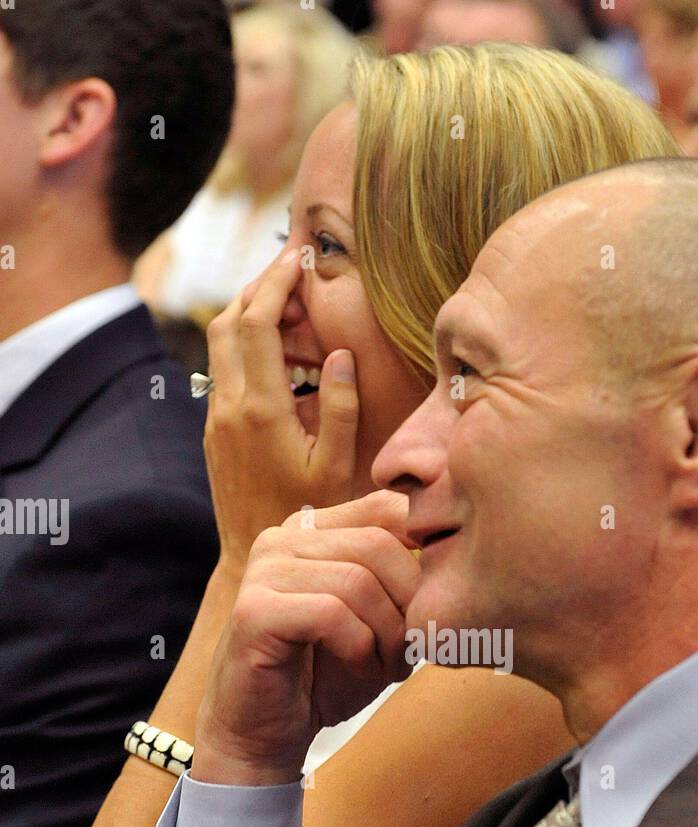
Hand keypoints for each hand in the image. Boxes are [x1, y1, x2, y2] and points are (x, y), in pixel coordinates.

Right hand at [193, 490, 420, 786]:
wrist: (268, 735)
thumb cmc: (327, 678)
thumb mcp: (380, 621)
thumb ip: (406, 582)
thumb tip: (460, 554)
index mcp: (314, 530)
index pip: (387, 508)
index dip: (426, 552)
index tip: (436, 603)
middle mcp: (283, 539)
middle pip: (378, 543)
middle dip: (411, 603)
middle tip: (414, 650)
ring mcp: (264, 571)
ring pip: (358, 580)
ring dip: (388, 634)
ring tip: (389, 667)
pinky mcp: (254, 612)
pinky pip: (331, 614)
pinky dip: (361, 649)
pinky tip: (362, 670)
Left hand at [204, 250, 359, 580]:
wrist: (253, 556)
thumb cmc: (306, 517)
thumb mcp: (336, 467)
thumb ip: (340, 407)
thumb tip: (339, 354)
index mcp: (261, 408)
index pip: (258, 322)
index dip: (277, 282)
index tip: (297, 258)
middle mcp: (229, 406)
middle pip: (229, 320)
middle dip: (258, 287)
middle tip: (291, 270)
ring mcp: (216, 418)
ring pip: (220, 343)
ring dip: (248, 314)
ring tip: (288, 306)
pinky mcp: (214, 430)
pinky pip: (224, 371)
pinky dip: (246, 346)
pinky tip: (279, 354)